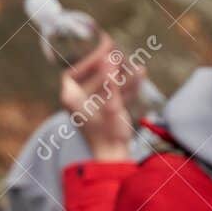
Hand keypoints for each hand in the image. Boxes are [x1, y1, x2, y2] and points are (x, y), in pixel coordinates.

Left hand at [59, 36, 139, 160]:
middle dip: (108, 65)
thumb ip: (110, 81)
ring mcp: (92, 110)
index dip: (86, 61)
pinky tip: (141, 75)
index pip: (72, 74)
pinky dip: (126, 87)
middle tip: (118, 50)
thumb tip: (109, 57)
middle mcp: (78, 104)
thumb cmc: (109, 135)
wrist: (115, 160)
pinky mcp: (104, 116)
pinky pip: (114, 96)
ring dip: (121, 76)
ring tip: (137, 64)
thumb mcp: (111, 105)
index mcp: (70, 100)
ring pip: (105, 86)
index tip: (102, 51)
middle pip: (91, 78)